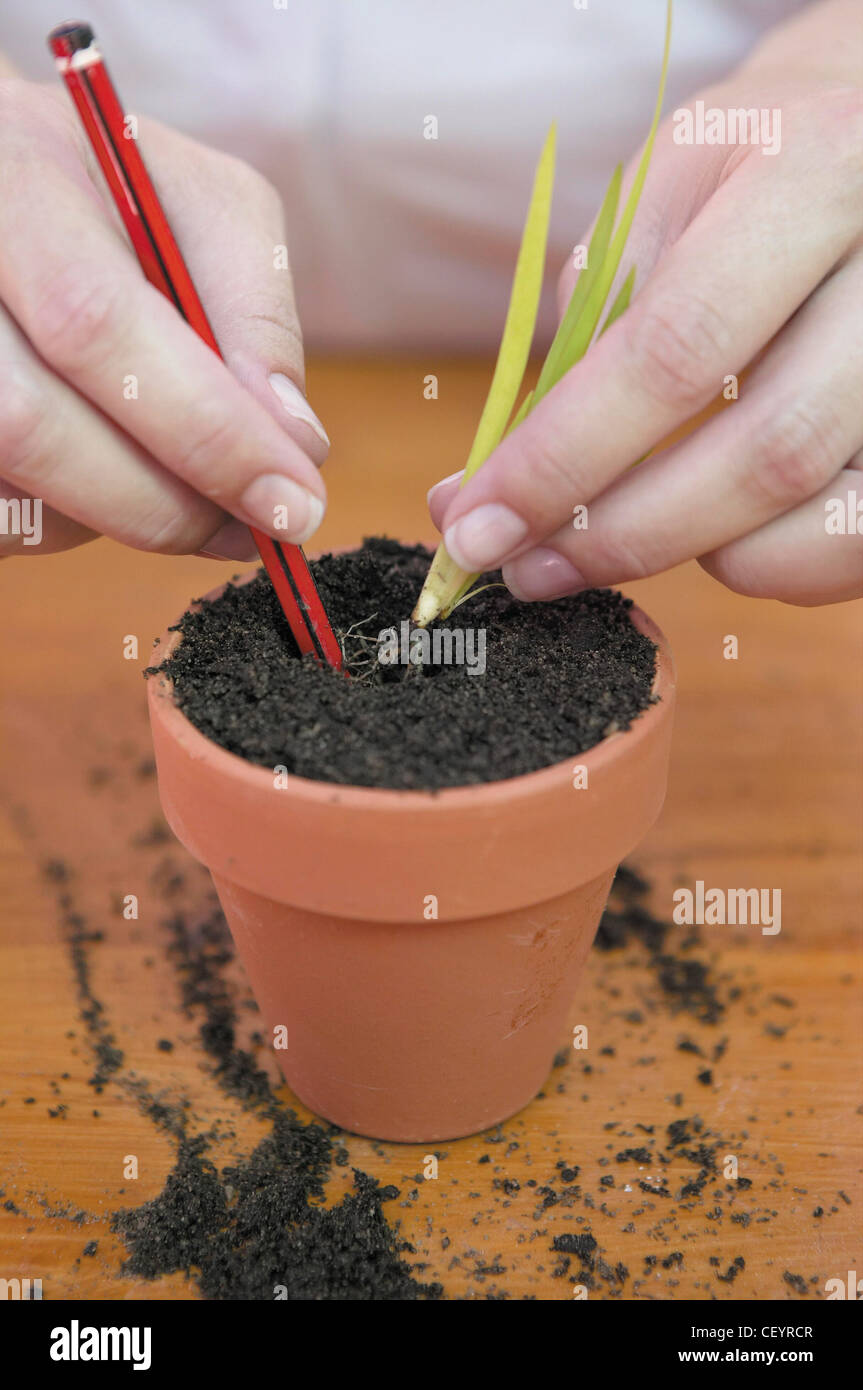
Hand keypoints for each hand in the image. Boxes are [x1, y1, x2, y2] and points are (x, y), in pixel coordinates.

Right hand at [0, 67, 327, 557]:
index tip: (293, 502)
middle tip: (253, 529)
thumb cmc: (111, 201)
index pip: (92, 320)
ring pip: (10, 490)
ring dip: (119, 515)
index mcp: (11, 176)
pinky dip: (67, 522)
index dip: (203, 429)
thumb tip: (295, 445)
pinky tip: (107, 480)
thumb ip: (255, 313)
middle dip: (166, 502)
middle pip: (28, 424)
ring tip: (183, 483)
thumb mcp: (202, 210)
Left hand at [430, 0, 862, 605]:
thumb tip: (485, 492)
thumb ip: (583, 331)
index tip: (477, 527)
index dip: (564, 459)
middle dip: (618, 535)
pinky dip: (761, 564)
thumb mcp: (656, 200)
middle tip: (525, 568)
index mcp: (815, 177)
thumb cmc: (749, 174)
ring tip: (606, 536)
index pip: (676, 351)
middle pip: (764, 455)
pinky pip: (848, 547)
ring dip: (690, 553)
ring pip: (816, 521)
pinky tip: (706, 529)